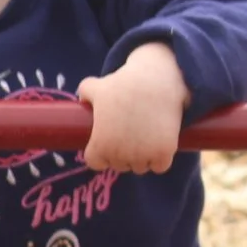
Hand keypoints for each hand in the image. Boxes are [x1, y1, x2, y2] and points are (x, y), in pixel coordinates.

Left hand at [76, 43, 187, 173]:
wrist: (155, 79)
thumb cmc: (124, 83)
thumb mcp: (98, 86)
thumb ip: (85, 92)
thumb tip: (82, 99)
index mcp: (100, 145)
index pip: (95, 162)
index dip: (101, 154)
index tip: (108, 145)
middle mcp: (120, 155)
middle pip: (120, 165)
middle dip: (123, 155)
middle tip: (130, 137)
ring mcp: (143, 156)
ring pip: (140, 167)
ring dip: (142, 159)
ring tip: (146, 139)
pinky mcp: (163, 153)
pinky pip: (160, 166)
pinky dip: (161, 160)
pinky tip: (160, 148)